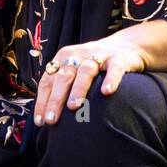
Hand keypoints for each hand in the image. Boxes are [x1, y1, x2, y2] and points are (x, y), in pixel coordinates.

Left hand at [33, 34, 147, 126]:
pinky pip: (114, 69)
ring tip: (73, 107)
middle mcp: (79, 55)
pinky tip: (106, 92)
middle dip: (56, 98)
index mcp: (64, 57)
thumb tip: (46, 115)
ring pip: (86, 71)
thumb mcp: (75, 69)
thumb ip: (61, 85)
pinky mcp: (119, 59)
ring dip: (78, 89)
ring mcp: (99, 56)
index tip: (40, 121)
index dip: (42, 100)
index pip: (48, 80)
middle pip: (64, 76)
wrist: (126, 45)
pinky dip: (110, 79)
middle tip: (51, 119)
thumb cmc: (94, 64)